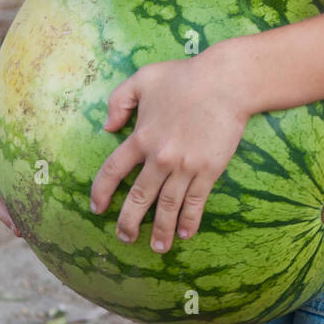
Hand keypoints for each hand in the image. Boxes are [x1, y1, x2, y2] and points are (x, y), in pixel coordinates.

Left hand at [89, 55, 249, 254]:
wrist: (227, 82)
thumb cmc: (185, 76)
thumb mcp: (143, 78)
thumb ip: (118, 100)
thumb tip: (107, 127)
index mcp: (141, 137)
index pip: (112, 172)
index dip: (101, 193)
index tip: (97, 208)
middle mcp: (159, 158)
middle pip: (138, 198)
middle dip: (128, 223)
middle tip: (125, 237)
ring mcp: (185, 167)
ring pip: (168, 207)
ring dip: (161, 231)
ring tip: (157, 248)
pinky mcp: (208, 170)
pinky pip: (195, 203)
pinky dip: (189, 221)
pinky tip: (186, 234)